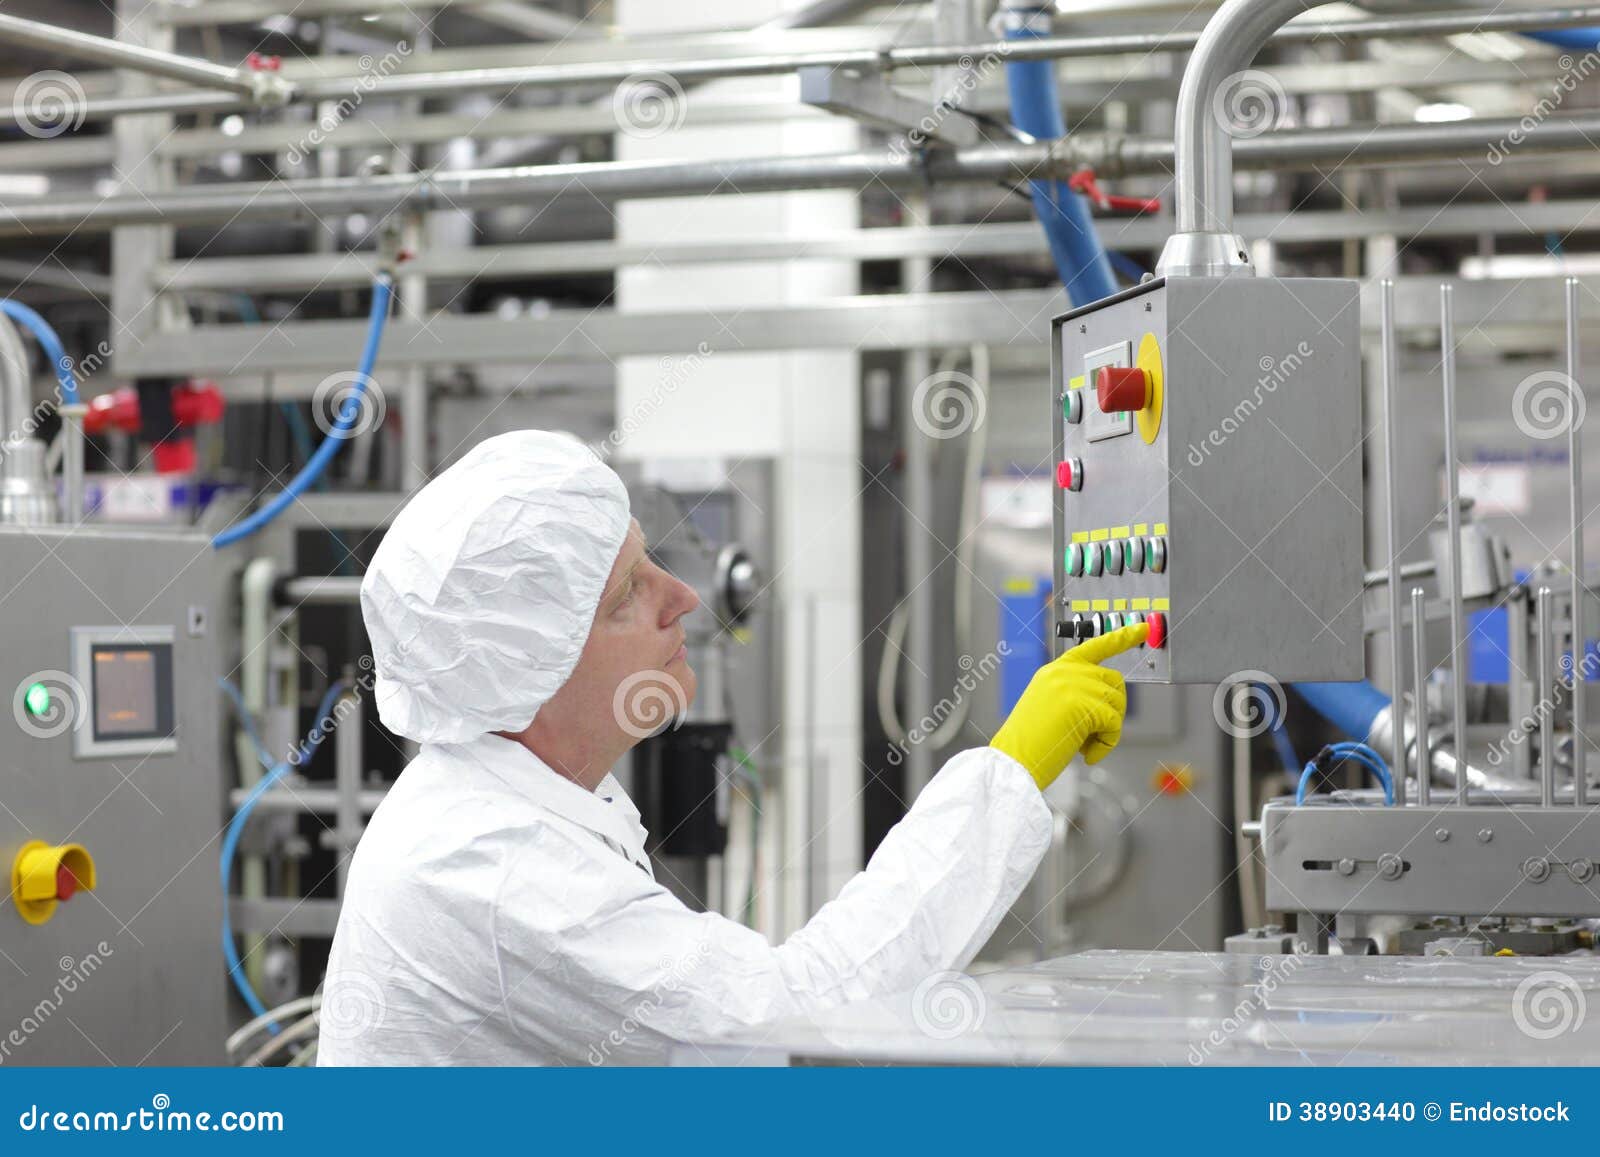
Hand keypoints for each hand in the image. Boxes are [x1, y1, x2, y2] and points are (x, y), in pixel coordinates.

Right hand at [990, 622, 1147, 789]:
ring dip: (1108, 730)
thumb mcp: (1049, 706)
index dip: (1121, 637)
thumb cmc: (1029, 743)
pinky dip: (1106, 744)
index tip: (1140, 629)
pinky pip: (1114, 724)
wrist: (1013, 761)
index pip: (1094, 646)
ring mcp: (1074, 685)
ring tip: (1084, 746)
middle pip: (1114, 681)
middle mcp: (1065, 671)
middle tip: (1094, 734)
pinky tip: (1087, 755)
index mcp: (1055, 670)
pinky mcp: (1085, 703)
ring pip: (1116, 703)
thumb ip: (1076, 693)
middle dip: (1113, 709)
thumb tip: (1110, 700)